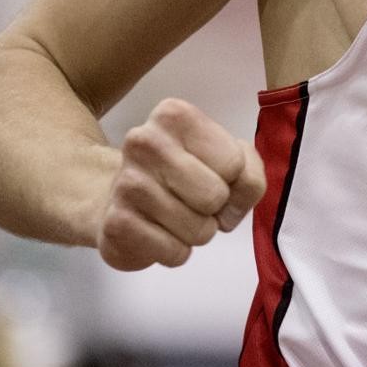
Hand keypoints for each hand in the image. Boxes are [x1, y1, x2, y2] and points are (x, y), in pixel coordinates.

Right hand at [97, 97, 264, 270]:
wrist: (117, 197)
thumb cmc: (184, 172)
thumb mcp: (226, 156)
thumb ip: (250, 171)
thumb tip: (236, 202)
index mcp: (175, 115)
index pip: (235, 164)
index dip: (235, 182)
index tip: (217, 178)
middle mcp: (145, 142)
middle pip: (216, 196)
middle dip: (216, 210)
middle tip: (197, 202)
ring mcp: (126, 182)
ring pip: (198, 230)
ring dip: (197, 232)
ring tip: (177, 216)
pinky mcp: (116, 224)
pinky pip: (174, 252)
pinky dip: (176, 251)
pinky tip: (159, 233)